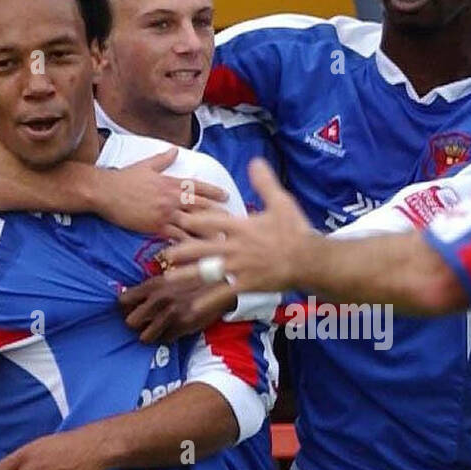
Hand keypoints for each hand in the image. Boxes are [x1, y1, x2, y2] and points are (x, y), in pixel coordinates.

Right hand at [96, 150, 227, 234]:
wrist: (104, 191)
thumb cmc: (123, 178)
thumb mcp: (145, 165)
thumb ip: (163, 159)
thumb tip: (174, 150)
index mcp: (171, 182)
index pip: (198, 186)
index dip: (213, 191)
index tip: (226, 196)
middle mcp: (172, 197)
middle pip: (202, 205)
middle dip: (218, 213)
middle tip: (233, 222)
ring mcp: (166, 212)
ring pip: (194, 223)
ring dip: (209, 232)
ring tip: (223, 241)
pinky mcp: (157, 226)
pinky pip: (177, 236)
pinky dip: (189, 243)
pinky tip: (200, 251)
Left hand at [119, 275, 236, 342]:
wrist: (222, 282)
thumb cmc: (194, 276)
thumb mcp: (171, 274)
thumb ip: (153, 285)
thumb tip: (133, 294)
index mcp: (154, 284)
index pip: (123, 301)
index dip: (125, 307)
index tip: (130, 309)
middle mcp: (159, 300)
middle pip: (130, 322)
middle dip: (136, 323)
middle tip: (143, 321)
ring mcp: (171, 314)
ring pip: (145, 337)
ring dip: (150, 334)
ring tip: (156, 329)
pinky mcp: (184, 326)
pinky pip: (166, 339)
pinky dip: (168, 337)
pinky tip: (173, 329)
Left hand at [165, 158, 315, 299]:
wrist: (307, 259)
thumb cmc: (295, 230)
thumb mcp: (281, 202)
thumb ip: (264, 182)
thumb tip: (255, 161)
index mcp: (241, 226)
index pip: (210, 221)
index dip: (191, 220)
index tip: (176, 218)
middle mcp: (235, 246)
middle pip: (201, 248)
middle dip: (180, 250)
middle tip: (163, 252)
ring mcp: (238, 267)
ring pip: (206, 272)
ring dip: (185, 275)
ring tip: (168, 278)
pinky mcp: (245, 284)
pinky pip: (221, 294)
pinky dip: (206, 302)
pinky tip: (191, 308)